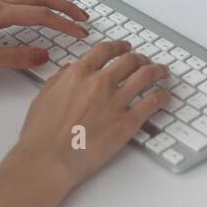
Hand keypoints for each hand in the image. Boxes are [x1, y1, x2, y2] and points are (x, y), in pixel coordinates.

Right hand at [15, 41, 169, 190]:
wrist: (48, 160)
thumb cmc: (41, 135)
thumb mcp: (43, 97)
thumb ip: (59, 80)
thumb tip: (68, 71)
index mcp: (79, 74)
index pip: (106, 50)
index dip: (120, 46)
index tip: (125, 47)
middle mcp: (100, 82)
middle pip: (130, 60)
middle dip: (141, 58)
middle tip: (145, 61)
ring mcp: (116, 101)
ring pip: (146, 76)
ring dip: (157, 71)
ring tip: (162, 73)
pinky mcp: (127, 123)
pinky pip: (153, 102)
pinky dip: (162, 96)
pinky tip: (165, 95)